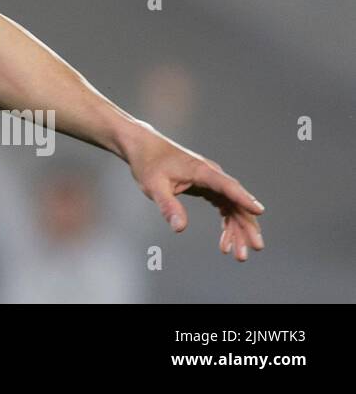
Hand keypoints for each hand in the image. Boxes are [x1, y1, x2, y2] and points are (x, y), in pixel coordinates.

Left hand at [124, 123, 264, 261]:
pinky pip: (224, 206)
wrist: (143, 147)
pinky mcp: (207, 186)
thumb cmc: (148, 163)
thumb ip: (168, 206)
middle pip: (236, 201)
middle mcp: (211, 174)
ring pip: (233, 207)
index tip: (259, 212)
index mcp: (202, 171)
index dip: (243, 199)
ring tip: (238, 255)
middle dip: (246, 226)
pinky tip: (226, 241)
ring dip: (238, 230)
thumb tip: (180, 228)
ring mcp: (211, 180)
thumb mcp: (153, 186)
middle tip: (253, 249)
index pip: (228, 186)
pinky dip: (227, 224)